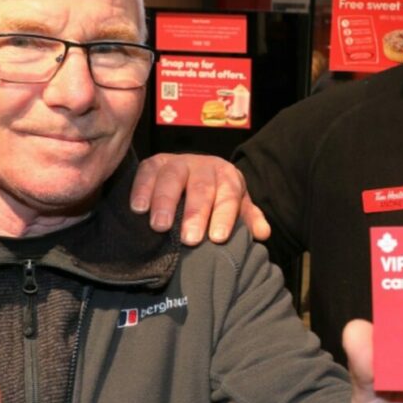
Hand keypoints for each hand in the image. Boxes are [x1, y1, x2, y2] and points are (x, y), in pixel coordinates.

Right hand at [129, 152, 269, 243]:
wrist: (192, 174)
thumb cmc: (215, 198)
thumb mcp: (234, 206)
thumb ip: (248, 219)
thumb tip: (263, 233)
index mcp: (227, 176)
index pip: (229, 195)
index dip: (225, 216)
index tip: (218, 238)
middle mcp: (204, 166)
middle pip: (201, 188)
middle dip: (195, 214)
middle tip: (190, 239)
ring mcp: (177, 162)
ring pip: (172, 178)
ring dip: (165, 202)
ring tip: (160, 227)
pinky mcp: (154, 163)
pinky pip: (147, 173)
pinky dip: (141, 189)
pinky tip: (138, 209)